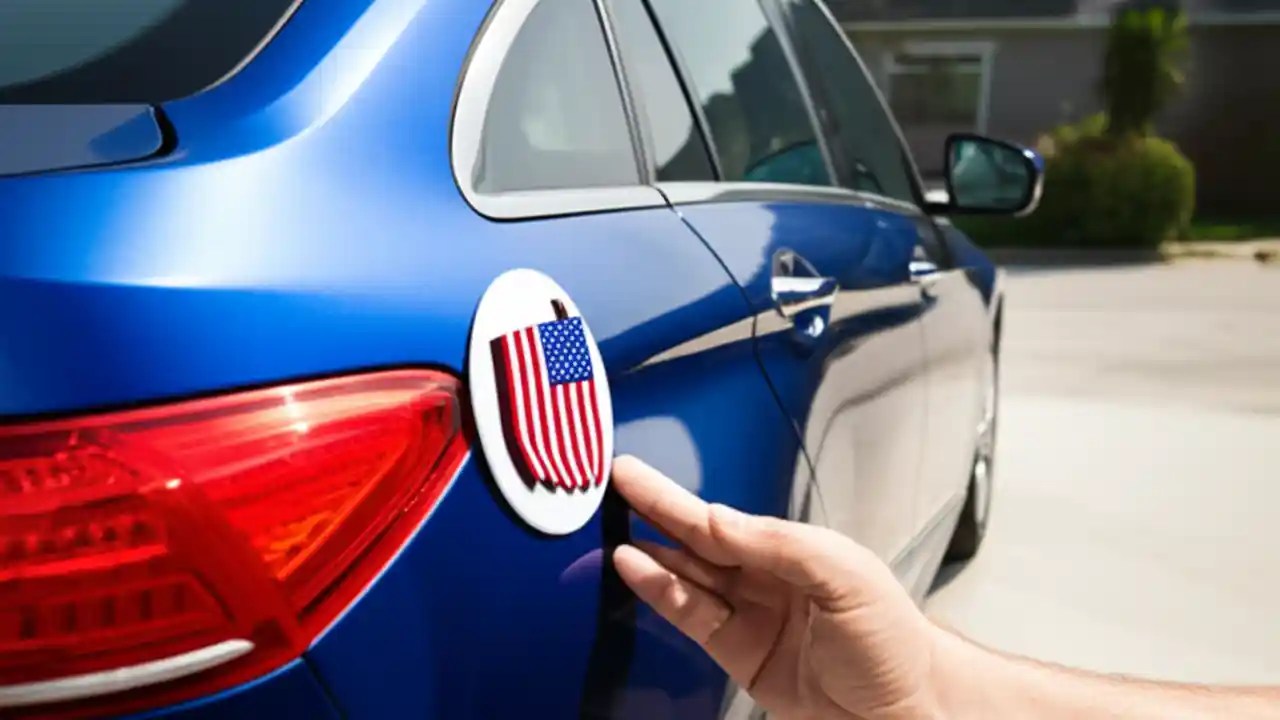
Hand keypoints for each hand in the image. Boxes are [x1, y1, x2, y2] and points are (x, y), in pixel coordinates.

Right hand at [610, 457, 942, 719]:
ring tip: (612, 533)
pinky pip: (691, 618)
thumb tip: (716, 522)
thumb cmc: (894, 642)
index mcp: (793, 549)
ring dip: (650, 556)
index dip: (675, 498)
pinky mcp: (737, 654)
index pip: (722, 518)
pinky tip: (637, 573)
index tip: (636, 475)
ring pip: (687, 578)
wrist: (905, 713)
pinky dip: (661, 596)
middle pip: (698, 540)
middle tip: (613, 486)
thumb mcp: (844, 575)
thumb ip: (778, 544)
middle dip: (654, 512)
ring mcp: (750, 616)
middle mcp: (767, 577)